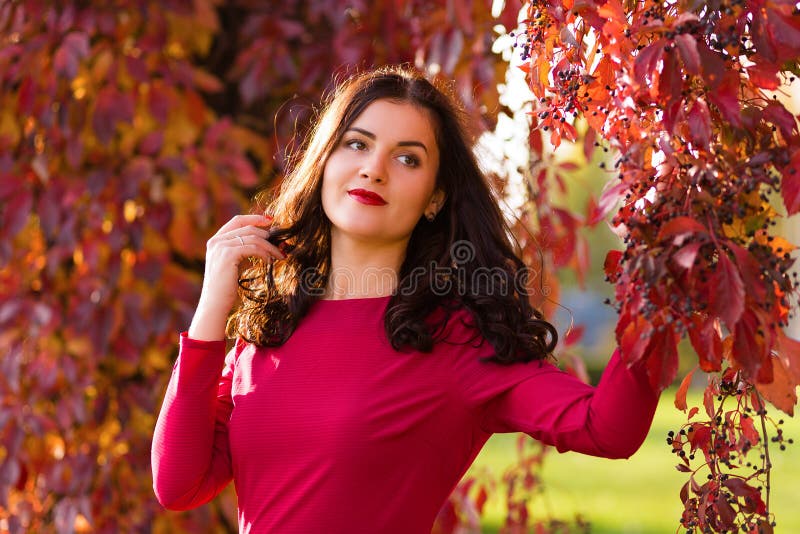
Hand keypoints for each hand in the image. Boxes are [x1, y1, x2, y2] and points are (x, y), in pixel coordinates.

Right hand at [188, 214, 285, 340]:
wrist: (215, 303)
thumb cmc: (226, 288)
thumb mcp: (235, 265)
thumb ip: (244, 251)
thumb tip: (267, 244)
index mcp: (216, 240)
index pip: (237, 221)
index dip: (255, 218)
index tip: (271, 220)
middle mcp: (216, 241)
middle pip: (248, 228)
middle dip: (268, 235)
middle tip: (282, 244)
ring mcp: (221, 247)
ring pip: (253, 238)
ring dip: (270, 246)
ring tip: (281, 256)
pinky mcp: (227, 255)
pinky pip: (252, 248)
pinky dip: (265, 253)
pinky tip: (270, 261)